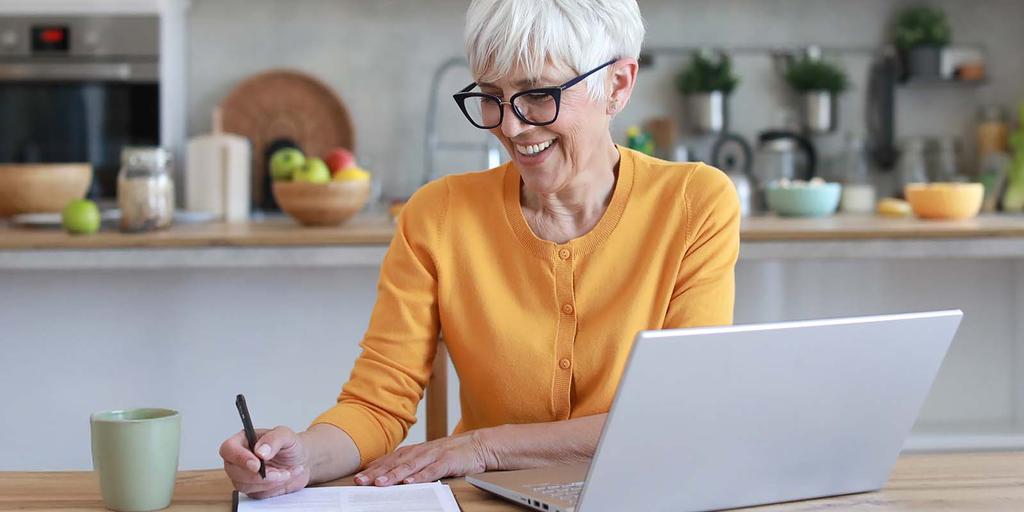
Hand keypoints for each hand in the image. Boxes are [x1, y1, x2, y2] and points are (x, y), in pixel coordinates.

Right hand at [219, 426, 310, 498]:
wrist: (302, 461)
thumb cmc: (291, 446)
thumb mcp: (286, 435)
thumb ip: (273, 439)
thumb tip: (260, 451)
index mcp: (244, 440)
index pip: (229, 449)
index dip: (240, 458)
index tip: (257, 465)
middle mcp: (240, 458)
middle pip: (233, 471)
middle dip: (258, 475)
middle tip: (278, 471)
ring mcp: (244, 475)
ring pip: (244, 485)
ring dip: (268, 482)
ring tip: (285, 473)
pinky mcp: (252, 489)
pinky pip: (256, 493)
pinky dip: (273, 487)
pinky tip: (284, 478)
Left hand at [354, 430, 492, 485]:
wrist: (481, 445)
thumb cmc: (453, 453)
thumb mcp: (430, 457)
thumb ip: (412, 464)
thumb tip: (391, 476)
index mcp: (416, 450)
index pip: (391, 459)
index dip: (374, 467)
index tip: (358, 476)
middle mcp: (422, 451)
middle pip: (396, 462)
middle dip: (377, 472)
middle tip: (360, 481)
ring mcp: (435, 455)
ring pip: (411, 466)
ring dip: (394, 475)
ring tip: (380, 483)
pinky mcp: (449, 461)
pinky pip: (433, 470)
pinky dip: (421, 476)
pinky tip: (410, 483)